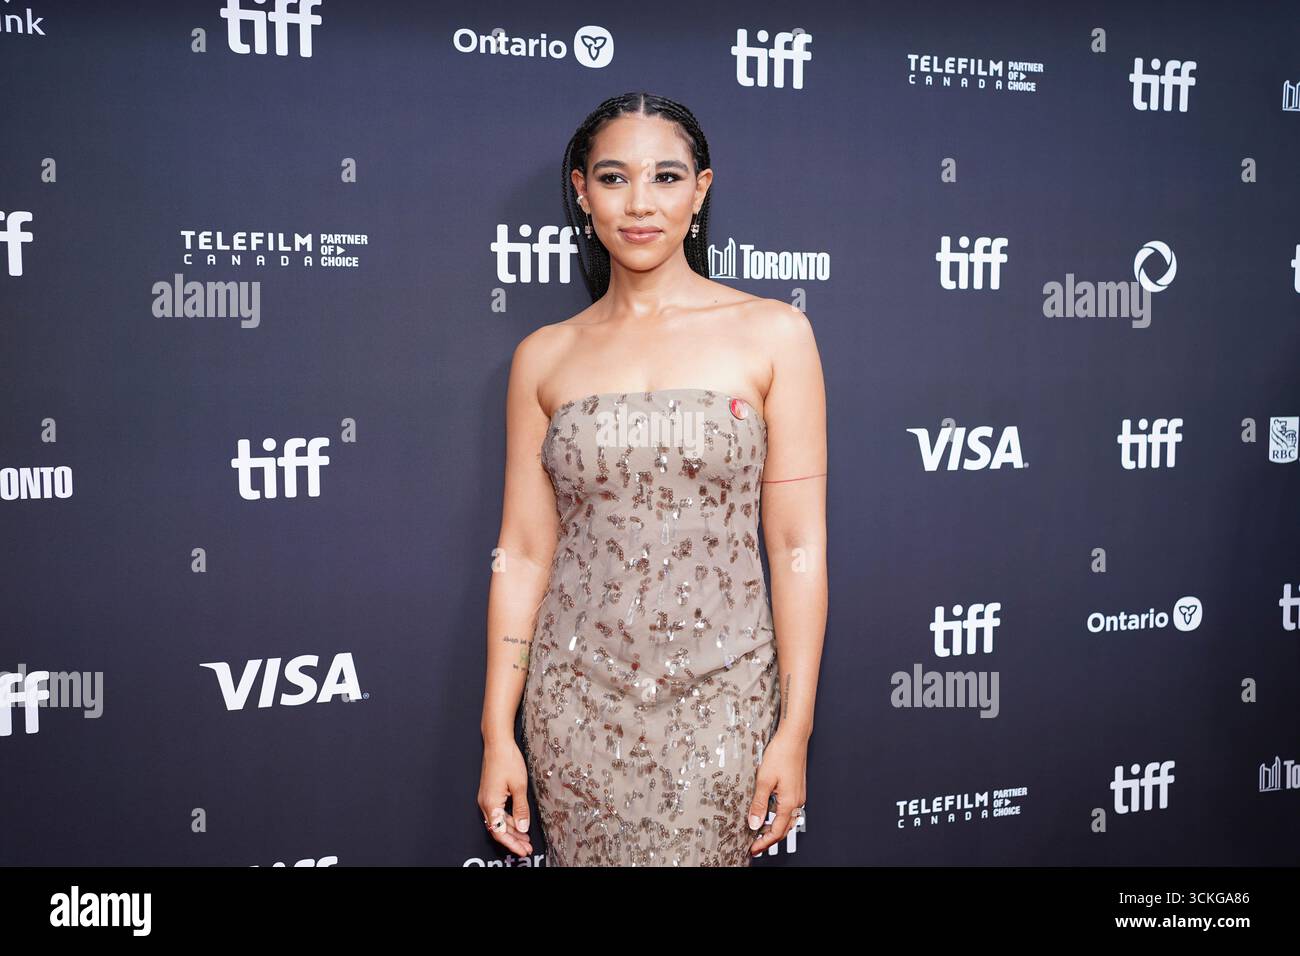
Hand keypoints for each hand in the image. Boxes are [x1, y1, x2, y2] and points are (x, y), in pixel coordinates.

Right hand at [477, 739, 533, 856]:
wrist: (497, 742)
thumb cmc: (507, 760)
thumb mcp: (519, 786)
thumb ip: (521, 809)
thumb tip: (523, 828)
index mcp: (490, 804)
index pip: (500, 832)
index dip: (512, 844)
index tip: (523, 851)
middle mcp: (485, 803)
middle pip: (498, 829)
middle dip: (513, 840)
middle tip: (527, 848)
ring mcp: (486, 798)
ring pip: (499, 821)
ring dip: (512, 830)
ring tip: (526, 839)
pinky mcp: (490, 793)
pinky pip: (499, 812)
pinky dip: (509, 819)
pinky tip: (520, 822)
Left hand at [746, 730, 807, 856]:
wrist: (794, 737)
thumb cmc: (781, 754)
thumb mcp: (764, 780)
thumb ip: (759, 804)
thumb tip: (755, 824)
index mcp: (790, 802)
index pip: (777, 831)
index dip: (764, 842)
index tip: (753, 849)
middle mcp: (797, 801)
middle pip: (784, 829)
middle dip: (770, 839)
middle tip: (755, 845)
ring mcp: (798, 795)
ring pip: (787, 820)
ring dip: (775, 829)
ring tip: (760, 833)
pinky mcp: (796, 789)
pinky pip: (789, 810)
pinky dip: (779, 818)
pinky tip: (769, 814)